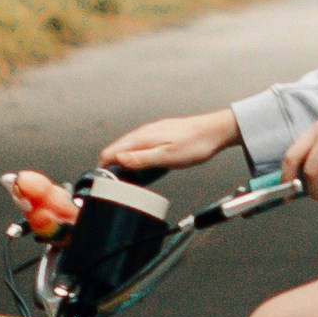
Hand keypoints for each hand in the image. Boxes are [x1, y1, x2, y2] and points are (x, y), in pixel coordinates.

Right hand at [103, 105, 243, 178]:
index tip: (103, 182)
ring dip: (123, 163)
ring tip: (128, 180)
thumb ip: (141, 159)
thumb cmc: (195, 144)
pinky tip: (143, 167)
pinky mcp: (159, 135)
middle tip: (115, 185)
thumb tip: (118, 160)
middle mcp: (143, 132)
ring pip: (127, 148)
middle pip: (116, 150)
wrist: (215, 131)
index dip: (103, 168)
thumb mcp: (167, 157)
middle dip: (111, 167)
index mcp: (142, 137)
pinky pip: (139, 147)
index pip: (110, 151)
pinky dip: (135, 158)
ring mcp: (151, 132)